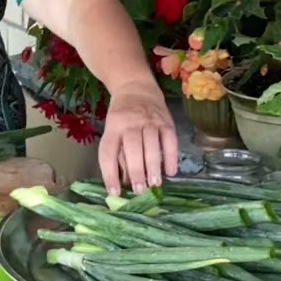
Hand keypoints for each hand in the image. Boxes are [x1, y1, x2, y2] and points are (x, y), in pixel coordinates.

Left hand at [98, 80, 179, 194]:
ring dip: (154, 166)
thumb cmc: (122, 116)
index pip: (108, 152)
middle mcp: (131, 123)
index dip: (110, 174)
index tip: (115, 193)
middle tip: (139, 190)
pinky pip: (170, 140)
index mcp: (113, 127)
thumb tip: (123, 184)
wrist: (136, 87)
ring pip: (152, 145)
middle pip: (133, 148)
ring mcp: (150, 121)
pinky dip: (171, 157)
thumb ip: (118, 156)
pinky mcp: (166, 121)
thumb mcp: (113, 131)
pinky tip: (171, 172)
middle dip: (136, 171)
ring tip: (155, 184)